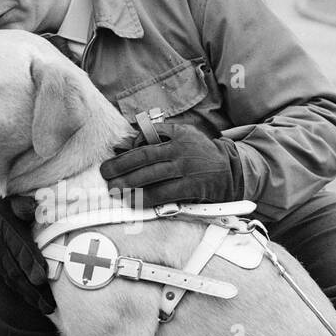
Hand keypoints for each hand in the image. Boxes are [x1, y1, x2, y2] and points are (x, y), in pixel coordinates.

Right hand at [0, 187, 56, 314]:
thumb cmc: (1, 208)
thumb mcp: (10, 200)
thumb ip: (22, 205)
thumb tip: (30, 209)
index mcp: (3, 225)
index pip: (19, 247)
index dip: (30, 264)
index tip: (42, 279)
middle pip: (15, 270)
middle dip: (34, 290)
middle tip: (50, 305)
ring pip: (10, 280)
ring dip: (28, 295)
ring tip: (45, 307)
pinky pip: (4, 280)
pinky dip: (19, 290)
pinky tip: (32, 299)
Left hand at [99, 123, 244, 205]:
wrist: (230, 169)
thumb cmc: (199, 153)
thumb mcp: (183, 135)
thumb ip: (158, 136)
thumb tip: (127, 144)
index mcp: (177, 133)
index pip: (147, 138)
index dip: (128, 149)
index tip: (113, 157)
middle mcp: (180, 149)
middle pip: (144, 157)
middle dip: (120, 166)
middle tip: (105, 174)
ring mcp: (186, 168)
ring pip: (152, 176)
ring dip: (129, 184)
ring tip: (114, 189)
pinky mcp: (192, 186)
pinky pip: (164, 193)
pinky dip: (147, 198)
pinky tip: (134, 201)